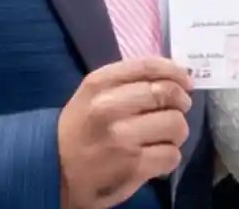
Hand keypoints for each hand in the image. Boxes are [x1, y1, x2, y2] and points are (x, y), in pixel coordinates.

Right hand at [58, 57, 192, 208]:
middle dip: (180, 103)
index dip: (175, 72)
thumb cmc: (80, 130)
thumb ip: (129, 81)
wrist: (54, 170)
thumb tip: (175, 77)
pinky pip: (171, 155)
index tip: (185, 81)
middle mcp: (110, 107)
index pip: (149, 67)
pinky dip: (170, 156)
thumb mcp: (93, 94)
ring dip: (176, 132)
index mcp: (100, 83)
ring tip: (164, 137)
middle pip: (168, 94)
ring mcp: (122, 138)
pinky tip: (157, 157)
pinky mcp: (132, 166)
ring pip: (176, 125)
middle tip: (177, 110)